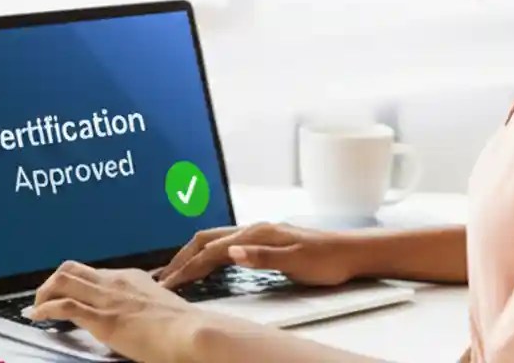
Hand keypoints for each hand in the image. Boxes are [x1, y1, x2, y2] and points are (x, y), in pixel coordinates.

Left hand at [30, 261, 210, 362]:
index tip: (67, 293)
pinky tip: (38, 316)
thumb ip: (145, 309)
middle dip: (52, 282)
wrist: (192, 333)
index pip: (94, 273)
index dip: (75, 283)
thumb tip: (141, 320)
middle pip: (72, 269)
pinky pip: (64, 307)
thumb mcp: (161, 309)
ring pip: (63, 280)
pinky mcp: (103, 319)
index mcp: (132, 278)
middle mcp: (117, 282)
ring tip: (36, 306)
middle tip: (43, 297)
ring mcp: (108, 299)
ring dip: (44, 292)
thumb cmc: (185, 328)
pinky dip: (46, 309)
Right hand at [156, 222, 357, 287]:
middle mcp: (253, 230)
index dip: (188, 267)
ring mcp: (258, 234)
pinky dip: (207, 255)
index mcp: (256, 234)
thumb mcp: (296, 261)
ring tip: (175, 271)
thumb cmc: (327, 259)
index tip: (168, 284)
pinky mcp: (264, 241)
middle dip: (181, 258)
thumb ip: (262, 256)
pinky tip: (205, 265)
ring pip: (213, 240)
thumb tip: (231, 251)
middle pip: (205, 240)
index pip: (211, 250)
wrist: (352, 252)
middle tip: (162, 278)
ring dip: (191, 254)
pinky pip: (225, 245)